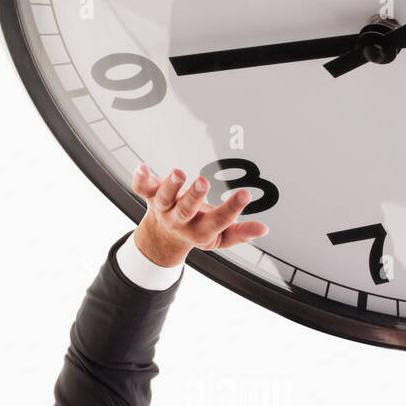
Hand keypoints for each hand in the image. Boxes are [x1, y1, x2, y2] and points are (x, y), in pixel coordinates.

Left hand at [131, 163, 268, 267]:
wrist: (162, 237)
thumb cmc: (197, 229)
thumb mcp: (220, 237)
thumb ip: (241, 233)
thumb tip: (264, 230)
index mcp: (201, 231)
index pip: (219, 221)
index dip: (233, 208)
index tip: (245, 194)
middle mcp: (180, 220)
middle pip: (187, 210)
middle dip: (194, 196)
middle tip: (203, 182)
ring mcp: (164, 208)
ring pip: (164, 198)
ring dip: (170, 186)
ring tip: (178, 173)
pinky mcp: (150, 195)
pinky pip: (142, 188)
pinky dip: (141, 178)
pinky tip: (142, 167)